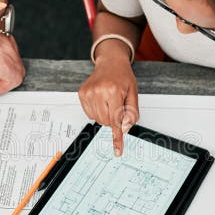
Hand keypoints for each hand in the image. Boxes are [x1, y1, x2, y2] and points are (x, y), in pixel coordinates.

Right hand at [77, 40, 138, 155]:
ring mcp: (88, 93)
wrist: (110, 62)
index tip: (118, 151)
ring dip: (105, 115)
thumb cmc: (123, 77)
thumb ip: (131, 113)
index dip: (117, 137)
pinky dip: (97, 111)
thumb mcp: (133, 93)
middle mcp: (99, 92)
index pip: (116, 120)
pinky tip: (100, 100)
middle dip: (113, 119)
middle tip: (117, 106)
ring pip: (97, 119)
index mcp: (114, 91)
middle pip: (106, 122)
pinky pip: (89, 113)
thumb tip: (124, 128)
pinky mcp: (81, 94)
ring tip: (108, 101)